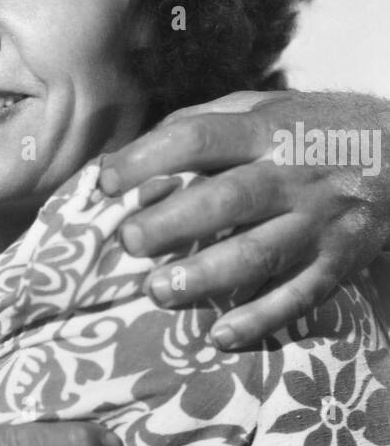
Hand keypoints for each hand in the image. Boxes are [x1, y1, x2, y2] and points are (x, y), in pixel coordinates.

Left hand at [100, 89, 389, 347]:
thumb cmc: (310, 132)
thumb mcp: (263, 109)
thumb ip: (201, 124)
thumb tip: (129, 157)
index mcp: (267, 130)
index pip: (199, 138)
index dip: (148, 159)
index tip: (106, 183)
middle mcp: (293, 175)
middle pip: (227, 200)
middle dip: (172, 224)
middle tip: (129, 242)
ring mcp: (318, 222)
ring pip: (260, 253)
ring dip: (206, 276)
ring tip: (159, 290)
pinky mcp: (338, 262)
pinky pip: (300, 296)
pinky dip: (260, 319)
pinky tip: (220, 336)